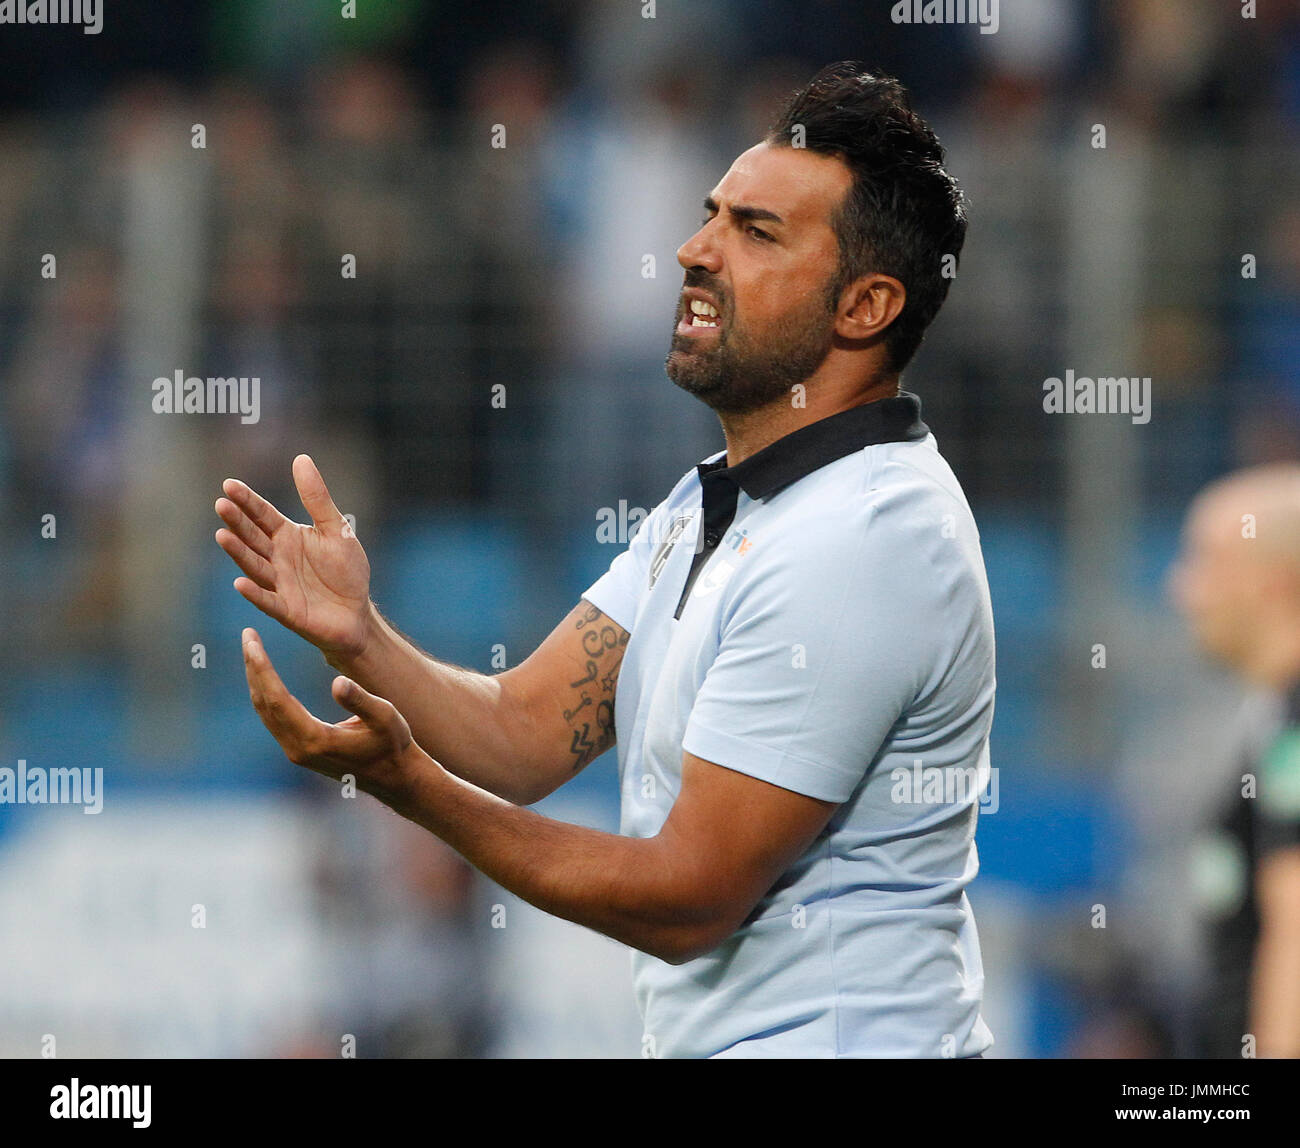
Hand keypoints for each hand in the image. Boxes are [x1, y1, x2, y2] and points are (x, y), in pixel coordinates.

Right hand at [216, 455, 371, 659]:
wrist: (357, 613)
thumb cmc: (345, 571)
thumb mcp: (335, 529)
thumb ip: (317, 498)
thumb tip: (301, 458)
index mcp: (288, 536)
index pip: (263, 515)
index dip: (247, 501)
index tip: (229, 485)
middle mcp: (277, 558)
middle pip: (253, 537)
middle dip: (237, 522)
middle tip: (221, 504)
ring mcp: (279, 584)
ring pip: (255, 565)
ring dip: (238, 552)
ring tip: (222, 535)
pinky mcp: (286, 610)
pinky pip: (268, 600)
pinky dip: (254, 593)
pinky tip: (239, 583)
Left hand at [241, 627, 419, 803]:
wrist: (395, 777)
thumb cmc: (394, 744)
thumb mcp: (386, 717)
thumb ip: (361, 699)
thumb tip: (337, 681)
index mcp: (316, 739)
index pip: (277, 699)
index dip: (262, 668)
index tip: (252, 641)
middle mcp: (299, 749)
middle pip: (264, 703)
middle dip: (253, 668)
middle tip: (248, 636)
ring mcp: (297, 752)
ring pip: (266, 711)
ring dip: (257, 679)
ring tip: (253, 650)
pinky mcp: (299, 751)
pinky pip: (274, 718)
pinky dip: (266, 693)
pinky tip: (266, 676)